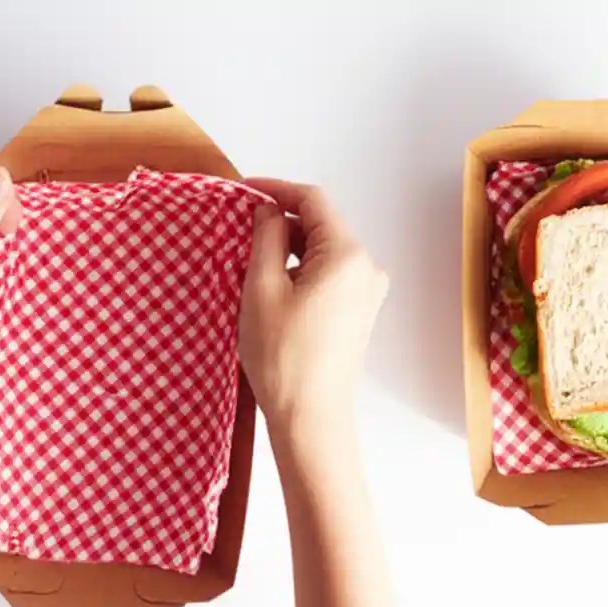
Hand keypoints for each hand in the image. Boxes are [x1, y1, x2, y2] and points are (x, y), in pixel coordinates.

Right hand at [239, 179, 388, 425]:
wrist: (310, 416)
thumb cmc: (282, 357)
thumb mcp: (261, 288)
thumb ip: (266, 238)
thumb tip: (268, 211)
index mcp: (347, 255)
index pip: (313, 200)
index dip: (276, 189)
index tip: (243, 191)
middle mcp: (366, 268)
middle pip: (321, 224)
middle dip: (281, 221)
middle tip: (240, 231)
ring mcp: (367, 292)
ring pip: (324, 250)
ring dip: (290, 248)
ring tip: (252, 265)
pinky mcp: (359, 311)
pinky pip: (330, 275)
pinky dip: (302, 270)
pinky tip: (274, 287)